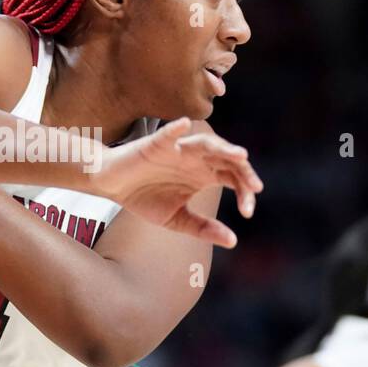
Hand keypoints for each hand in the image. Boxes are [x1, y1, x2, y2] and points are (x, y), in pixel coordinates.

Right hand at [91, 118, 262, 246]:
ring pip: (206, 143)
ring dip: (223, 148)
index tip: (248, 212)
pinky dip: (176, 129)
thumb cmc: (144, 198)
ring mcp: (178, 149)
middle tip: (255, 187)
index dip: (245, 192)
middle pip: (227, 159)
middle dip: (243, 171)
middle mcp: (196, 159)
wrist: (112, 186)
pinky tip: (185, 125)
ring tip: (239, 156)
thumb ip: (203, 228)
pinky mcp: (156, 144)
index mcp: (204, 174)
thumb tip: (233, 241)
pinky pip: (168, 134)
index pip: (234, 177)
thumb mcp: (177, 219)